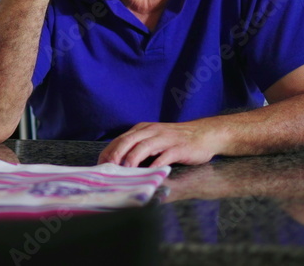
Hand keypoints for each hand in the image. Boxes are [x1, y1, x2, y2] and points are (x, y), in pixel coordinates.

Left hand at [97, 121, 221, 167]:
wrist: (203, 134)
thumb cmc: (176, 140)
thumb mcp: (154, 138)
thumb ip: (138, 147)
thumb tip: (118, 163)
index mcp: (143, 129)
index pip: (120, 139)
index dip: (109, 152)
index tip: (100, 165)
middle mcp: (151, 131)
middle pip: (128, 141)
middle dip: (116, 155)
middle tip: (108, 169)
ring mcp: (165, 139)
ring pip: (144, 147)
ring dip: (132, 159)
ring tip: (125, 171)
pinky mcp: (178, 148)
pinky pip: (164, 156)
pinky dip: (155, 165)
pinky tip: (150, 173)